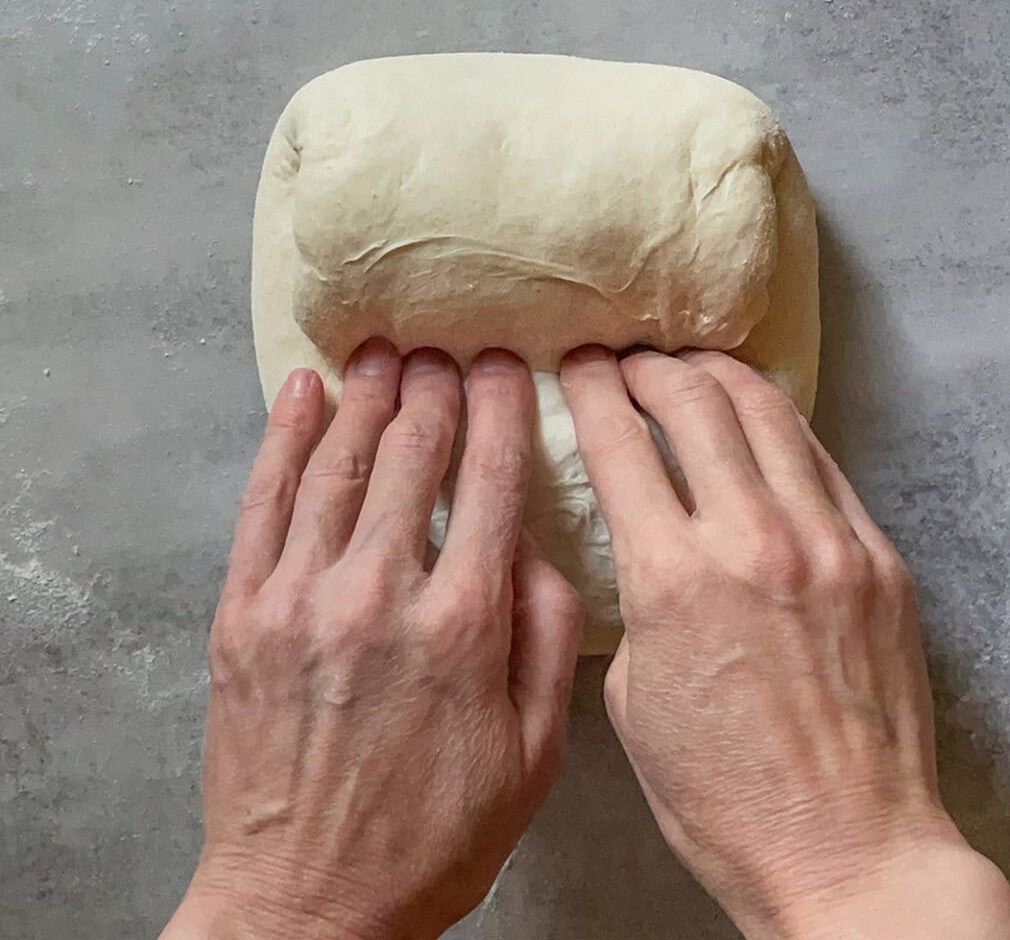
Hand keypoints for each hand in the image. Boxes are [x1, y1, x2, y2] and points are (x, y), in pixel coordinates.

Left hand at [164, 341, 582, 939]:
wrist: (303, 907)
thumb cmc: (430, 838)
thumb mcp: (533, 755)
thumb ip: (544, 634)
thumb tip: (528, 540)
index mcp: (462, 625)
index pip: (488, 478)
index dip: (500, 408)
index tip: (505, 366)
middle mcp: (380, 595)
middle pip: (412, 453)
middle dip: (435, 388)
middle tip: (446, 349)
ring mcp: (301, 600)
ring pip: (338, 463)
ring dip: (367, 396)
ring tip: (386, 352)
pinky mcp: (243, 615)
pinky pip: (263, 502)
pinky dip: (283, 438)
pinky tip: (302, 393)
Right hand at [559, 347, 1009, 939]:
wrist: (850, 853)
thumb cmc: (728, 801)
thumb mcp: (634, 700)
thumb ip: (633, 598)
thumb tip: (639, 536)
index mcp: (672, 580)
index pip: (619, 442)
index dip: (591, 389)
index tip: (579, 367)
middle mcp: (752, 542)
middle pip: (693, 401)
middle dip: (651, 367)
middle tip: (631, 362)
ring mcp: (827, 544)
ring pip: (768, 411)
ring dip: (719, 376)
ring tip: (694, 370)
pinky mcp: (879, 558)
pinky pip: (822, 461)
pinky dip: (780, 427)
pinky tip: (761, 424)